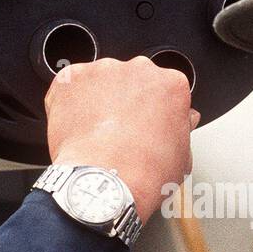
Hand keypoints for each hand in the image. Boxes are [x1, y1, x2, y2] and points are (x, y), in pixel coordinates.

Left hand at [44, 57, 199, 224]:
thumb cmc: (145, 173)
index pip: (164, 90)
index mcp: (171, 85)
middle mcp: (139, 69)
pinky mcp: (71, 78)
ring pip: (100, 81)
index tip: (147, 124)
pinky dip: (70, 103)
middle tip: (120, 131)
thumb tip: (182, 123)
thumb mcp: (181, 155)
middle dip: (126, 101)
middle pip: (132, 80)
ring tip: (96, 133)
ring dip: (98, 100)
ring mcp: (103, 71)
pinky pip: (69, 86)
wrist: (106, 181)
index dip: (154, 110)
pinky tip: (76, 127)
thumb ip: (181, 128)